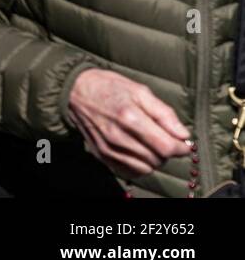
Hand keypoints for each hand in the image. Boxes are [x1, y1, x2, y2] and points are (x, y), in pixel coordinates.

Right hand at [67, 69, 190, 178]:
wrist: (75, 91)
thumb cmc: (108, 87)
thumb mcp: (140, 91)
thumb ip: (164, 113)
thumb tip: (183, 134)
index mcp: (130, 118)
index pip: (166, 147)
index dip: (181, 147)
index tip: (183, 142)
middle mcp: (118, 137)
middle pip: (157, 159)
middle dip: (167, 151)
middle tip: (163, 138)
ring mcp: (109, 148)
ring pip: (146, 168)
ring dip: (153, 159)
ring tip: (149, 143)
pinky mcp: (102, 155)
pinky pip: (130, 172)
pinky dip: (139, 165)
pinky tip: (138, 151)